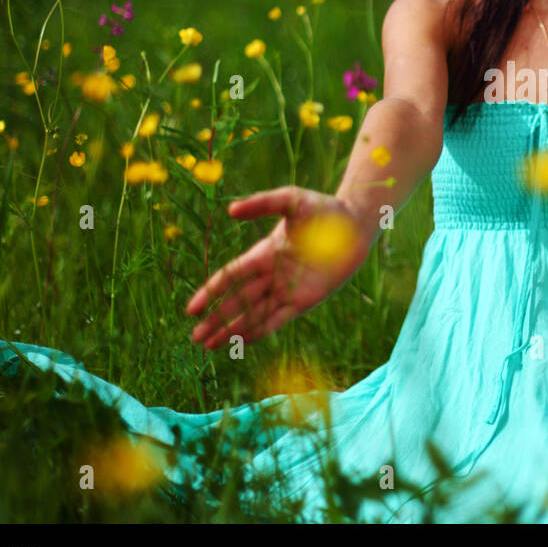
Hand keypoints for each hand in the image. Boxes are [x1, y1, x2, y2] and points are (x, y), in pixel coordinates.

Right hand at [185, 186, 374, 349]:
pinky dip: (260, 331)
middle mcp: (272, 275)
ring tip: (210, 346)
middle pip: (238, 302)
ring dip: (233, 330)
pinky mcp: (306, 300)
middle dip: (216, 320)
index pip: (230, 277)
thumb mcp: (291, 200)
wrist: (356, 223)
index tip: (191, 309)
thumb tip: (230, 211)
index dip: (210, 293)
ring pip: (254, 314)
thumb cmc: (324, 208)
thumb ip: (262, 204)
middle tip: (195, 338)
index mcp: (264, 253)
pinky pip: (278, 319)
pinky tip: (242, 342)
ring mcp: (288, 289)